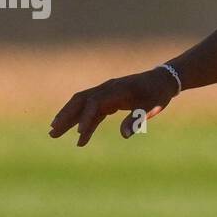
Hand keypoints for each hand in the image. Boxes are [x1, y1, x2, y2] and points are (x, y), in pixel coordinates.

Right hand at [48, 68, 178, 145]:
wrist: (163, 80)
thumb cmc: (158, 93)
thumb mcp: (151, 107)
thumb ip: (137, 119)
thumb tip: (124, 135)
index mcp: (116, 90)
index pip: (95, 103)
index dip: (86, 117)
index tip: (80, 133)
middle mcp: (107, 89)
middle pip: (80, 101)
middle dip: (66, 116)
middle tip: (53, 132)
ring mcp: (105, 93)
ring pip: (81, 105)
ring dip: (68, 118)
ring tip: (54, 133)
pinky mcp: (108, 99)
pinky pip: (92, 110)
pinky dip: (84, 122)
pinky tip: (80, 137)